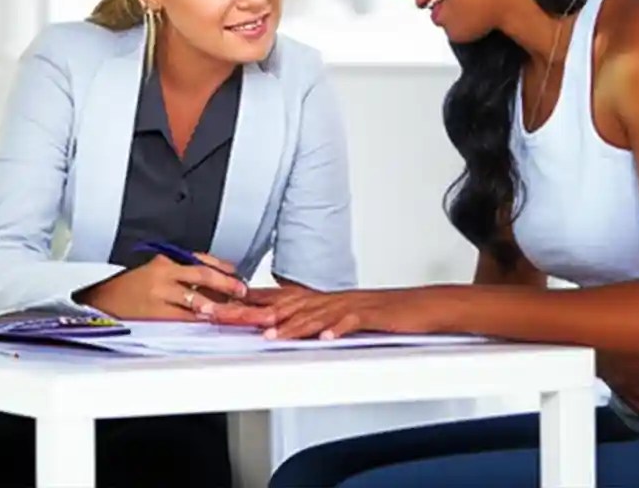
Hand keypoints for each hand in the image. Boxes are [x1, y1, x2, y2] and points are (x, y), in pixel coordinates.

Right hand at [76, 254, 247, 319]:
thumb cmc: (127, 290)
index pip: (200, 259)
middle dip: (228, 284)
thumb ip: (179, 274)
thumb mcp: (153, 272)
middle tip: (242, 292)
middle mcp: (164, 274)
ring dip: (220, 305)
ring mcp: (162, 294)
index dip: (222, 267)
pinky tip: (211, 322)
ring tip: (234, 311)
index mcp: (164, 261)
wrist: (102, 302)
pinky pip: (186, 318)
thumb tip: (209, 284)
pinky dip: (201, 320)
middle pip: (205, 275)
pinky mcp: (158, 313)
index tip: (236, 274)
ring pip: (199, 299)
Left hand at [206, 286, 444, 339]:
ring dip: (292, 324)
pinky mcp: (372, 316)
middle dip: (253, 313)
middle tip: (224, 318)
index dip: (244, 304)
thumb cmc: (382, 315)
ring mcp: (350, 306)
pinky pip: (352, 322)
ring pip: (315, 314)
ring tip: (270, 334)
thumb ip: (308, 321)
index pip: (275, 300)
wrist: (423, 307)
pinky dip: (337, 329)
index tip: (216, 309)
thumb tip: (279, 328)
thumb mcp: (338, 317)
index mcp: (319, 300)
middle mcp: (329, 299)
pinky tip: (325, 338)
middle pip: (285, 305)